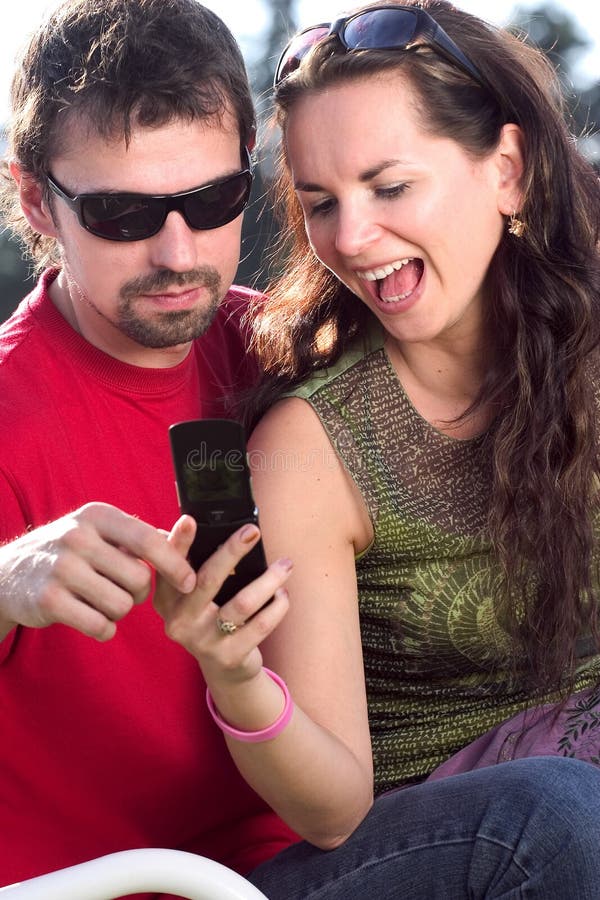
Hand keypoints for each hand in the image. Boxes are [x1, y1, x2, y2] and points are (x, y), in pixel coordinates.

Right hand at [0, 502, 196, 640]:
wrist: (8, 573)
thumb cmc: (69, 551)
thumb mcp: (99, 530)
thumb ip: (140, 534)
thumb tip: (187, 533)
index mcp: (97, 515)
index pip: (148, 540)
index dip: (175, 564)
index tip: (190, 583)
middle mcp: (78, 537)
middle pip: (140, 579)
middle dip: (140, 593)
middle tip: (121, 589)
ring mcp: (61, 568)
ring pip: (122, 605)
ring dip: (119, 611)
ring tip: (100, 600)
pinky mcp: (49, 600)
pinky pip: (100, 626)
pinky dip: (103, 628)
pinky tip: (90, 617)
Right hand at [154, 517, 291, 684]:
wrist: (223, 670)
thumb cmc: (210, 617)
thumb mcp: (194, 595)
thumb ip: (196, 566)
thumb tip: (216, 527)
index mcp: (166, 600)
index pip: (170, 567)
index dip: (178, 543)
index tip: (190, 520)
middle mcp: (179, 622)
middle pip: (207, 580)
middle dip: (232, 551)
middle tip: (252, 531)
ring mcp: (203, 642)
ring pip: (242, 603)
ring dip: (269, 579)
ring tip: (285, 564)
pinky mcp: (229, 656)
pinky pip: (261, 625)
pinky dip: (277, 605)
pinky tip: (282, 594)